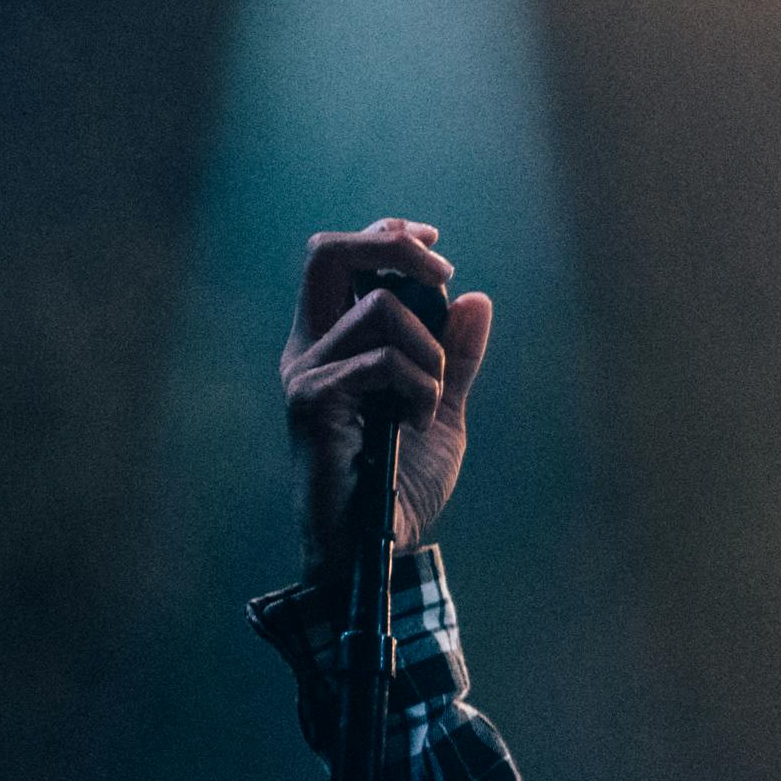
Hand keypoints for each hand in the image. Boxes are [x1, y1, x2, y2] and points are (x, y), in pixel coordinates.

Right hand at [280, 218, 494, 583]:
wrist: (377, 544)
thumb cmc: (401, 481)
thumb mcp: (443, 408)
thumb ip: (457, 357)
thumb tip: (475, 299)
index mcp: (334, 341)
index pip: (340, 258)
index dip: (386, 236)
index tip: (434, 241)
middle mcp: (309, 348)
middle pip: (327, 253)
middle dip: (392, 249)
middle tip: (441, 274)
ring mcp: (305, 374)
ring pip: (377, 310)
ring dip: (429, 350)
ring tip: (429, 399)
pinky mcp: (311, 404)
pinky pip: (381, 362)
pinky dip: (420, 387)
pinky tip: (416, 422)